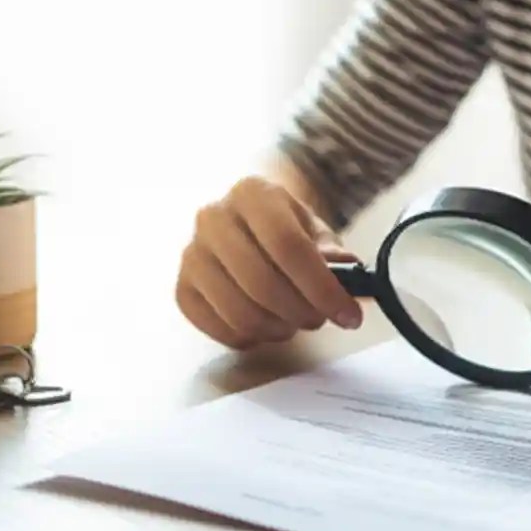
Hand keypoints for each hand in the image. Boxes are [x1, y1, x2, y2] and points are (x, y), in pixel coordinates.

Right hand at [175, 176, 363, 348]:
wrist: (245, 228)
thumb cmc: (286, 231)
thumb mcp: (315, 232)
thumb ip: (333, 254)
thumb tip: (346, 272)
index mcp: (252, 192)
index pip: (288, 245)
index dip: (321, 287)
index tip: (347, 314)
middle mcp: (213, 217)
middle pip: (261, 282)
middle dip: (300, 312)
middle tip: (320, 320)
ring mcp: (192, 253)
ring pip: (238, 311)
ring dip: (276, 329)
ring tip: (293, 322)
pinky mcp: (182, 287)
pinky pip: (217, 328)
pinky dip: (249, 338)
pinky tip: (265, 327)